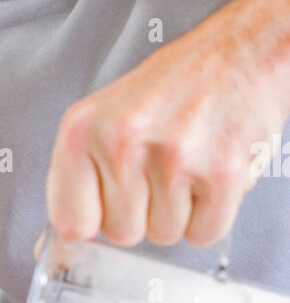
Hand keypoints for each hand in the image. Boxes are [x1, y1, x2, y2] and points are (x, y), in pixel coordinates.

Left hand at [45, 0, 289, 247]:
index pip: (70, 223)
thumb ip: (80, 177)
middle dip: (142, 212)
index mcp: (82, 129)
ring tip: (188, 164)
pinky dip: (211, 215)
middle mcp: (123, 142)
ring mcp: (174, 159)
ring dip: (179, 211)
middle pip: (121, 234)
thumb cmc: (175, 85)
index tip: (107, 208)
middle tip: (159, 168)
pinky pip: (203, 234)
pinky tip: (210, 175)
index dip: (94, 222)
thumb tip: (58, 250)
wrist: (244, 52)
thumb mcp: (107, 117)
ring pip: (163, 236)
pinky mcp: (222, 174)